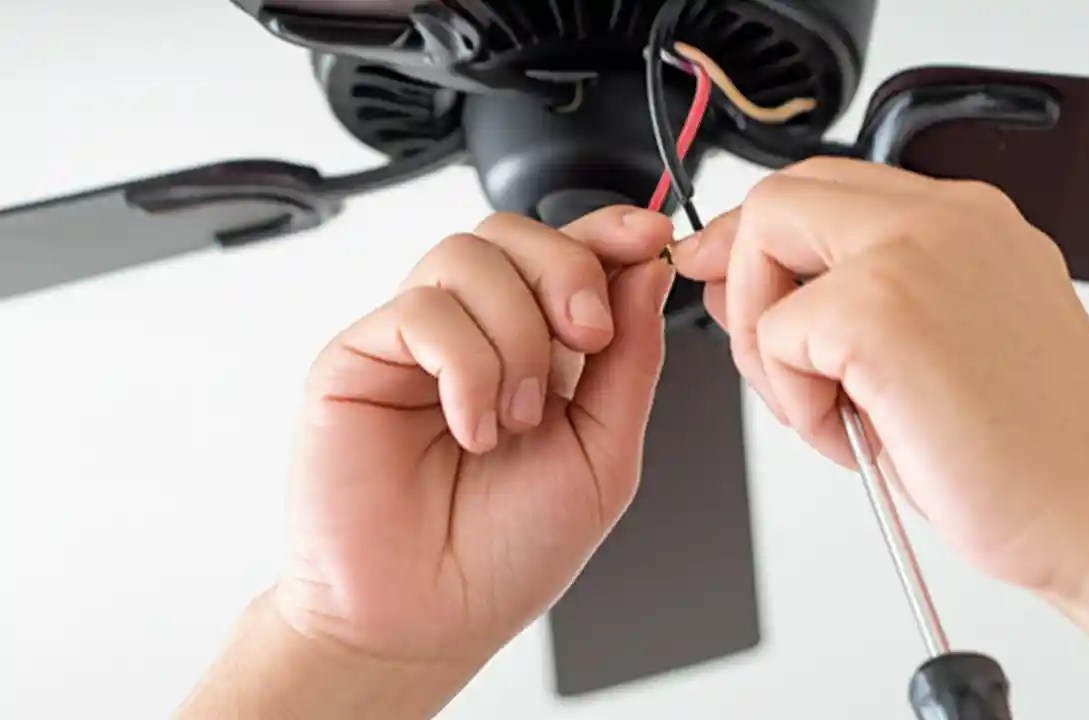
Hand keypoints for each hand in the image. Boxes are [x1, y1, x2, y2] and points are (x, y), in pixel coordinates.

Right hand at [276, 208, 673, 668]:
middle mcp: (476, 335)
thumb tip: (649, 270)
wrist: (425, 621)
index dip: (611, 231)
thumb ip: (630, 361)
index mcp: (540, 351)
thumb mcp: (603, 455)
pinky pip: (422, 308)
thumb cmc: (507, 553)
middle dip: (569, 271)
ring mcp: (415, 342)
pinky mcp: (359, 355)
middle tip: (586, 340)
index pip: (570, 254)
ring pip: (468, 256)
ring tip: (516, 418)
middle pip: (516, 232)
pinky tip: (471, 429)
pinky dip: (466, 366)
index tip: (652, 237)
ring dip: (516, 334)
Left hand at [673, 158, 1088, 592]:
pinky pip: (775, 335)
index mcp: (969, 223)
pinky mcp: (880, 308)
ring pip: (764, 249)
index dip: (764, 235)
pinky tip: (858, 434)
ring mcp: (914, 251)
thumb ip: (856, 300)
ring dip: (772, 349)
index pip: (828, 188)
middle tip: (759, 349)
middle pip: (782, 197)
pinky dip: (794, 400)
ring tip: (840, 415)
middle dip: (743, 274)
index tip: (728, 271)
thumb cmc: (1029, 454)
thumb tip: (749, 292)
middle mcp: (948, 217)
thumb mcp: (937, 348)